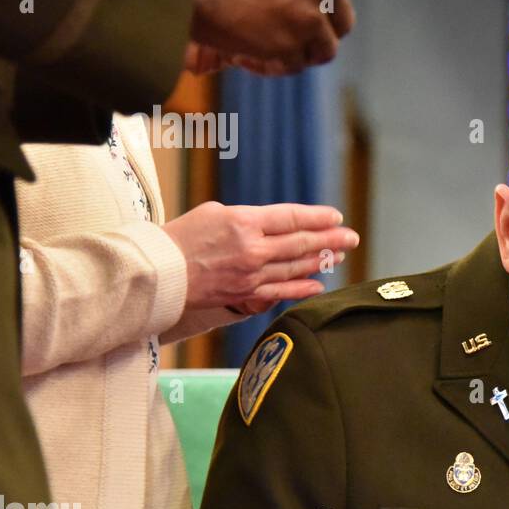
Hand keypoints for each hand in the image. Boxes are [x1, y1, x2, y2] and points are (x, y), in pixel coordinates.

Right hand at [162, 202, 359, 309]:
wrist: (156, 273)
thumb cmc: (180, 237)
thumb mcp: (214, 213)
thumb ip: (249, 219)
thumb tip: (276, 225)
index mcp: (244, 222)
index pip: (292, 217)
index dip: (318, 217)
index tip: (336, 216)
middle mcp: (252, 249)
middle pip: (301, 243)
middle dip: (331, 239)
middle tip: (351, 237)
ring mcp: (251, 275)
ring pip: (296, 267)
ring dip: (321, 261)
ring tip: (339, 255)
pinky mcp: (246, 295)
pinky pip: (282, 291)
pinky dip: (303, 288)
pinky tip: (319, 284)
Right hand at [185, 0, 356, 73]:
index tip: (293, 2)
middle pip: (339, 17)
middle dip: (319, 28)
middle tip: (292, 35)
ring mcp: (313, 15)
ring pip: (325, 47)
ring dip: (300, 52)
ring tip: (269, 52)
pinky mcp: (294, 45)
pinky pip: (294, 65)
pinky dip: (275, 66)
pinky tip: (248, 58)